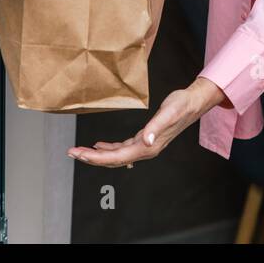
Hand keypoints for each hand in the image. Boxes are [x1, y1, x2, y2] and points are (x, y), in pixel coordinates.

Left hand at [67, 77, 228, 167]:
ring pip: (116, 155)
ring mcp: (144, 146)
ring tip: (79, 150)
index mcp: (147, 147)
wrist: (193, 102)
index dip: (96, 157)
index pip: (116, 157)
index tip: (79, 154)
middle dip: (91, 157)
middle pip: (112, 159)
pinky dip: (108, 148)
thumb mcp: (168, 112)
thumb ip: (156, 127)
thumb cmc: (181, 105)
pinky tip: (99, 145)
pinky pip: (122, 148)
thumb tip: (145, 140)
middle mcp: (145, 150)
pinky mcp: (144, 139)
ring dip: (97, 154)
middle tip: (71, 152)